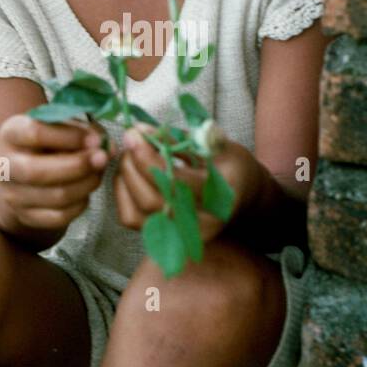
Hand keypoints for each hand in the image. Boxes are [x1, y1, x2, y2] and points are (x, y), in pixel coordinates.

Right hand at [0, 114, 117, 232]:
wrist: (21, 178)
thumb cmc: (46, 145)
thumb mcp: (57, 128)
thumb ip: (81, 131)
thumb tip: (107, 146)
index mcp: (10, 133)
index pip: (36, 133)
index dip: (70, 137)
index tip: (96, 140)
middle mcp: (3, 165)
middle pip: (39, 171)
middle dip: (78, 166)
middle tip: (102, 159)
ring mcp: (11, 194)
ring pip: (55, 195)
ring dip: (85, 184)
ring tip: (98, 174)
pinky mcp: (24, 216)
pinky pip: (59, 216)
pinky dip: (79, 205)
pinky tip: (86, 193)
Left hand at [113, 122, 262, 244]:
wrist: (243, 196)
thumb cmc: (230, 166)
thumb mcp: (215, 145)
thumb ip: (179, 138)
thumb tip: (141, 130)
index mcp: (221, 198)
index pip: (177, 183)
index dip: (149, 157)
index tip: (136, 133)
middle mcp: (202, 225)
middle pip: (152, 201)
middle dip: (133, 166)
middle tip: (130, 139)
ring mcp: (181, 236)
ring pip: (136, 214)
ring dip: (126, 179)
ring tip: (130, 153)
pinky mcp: (164, 236)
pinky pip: (130, 218)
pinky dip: (123, 193)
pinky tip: (129, 172)